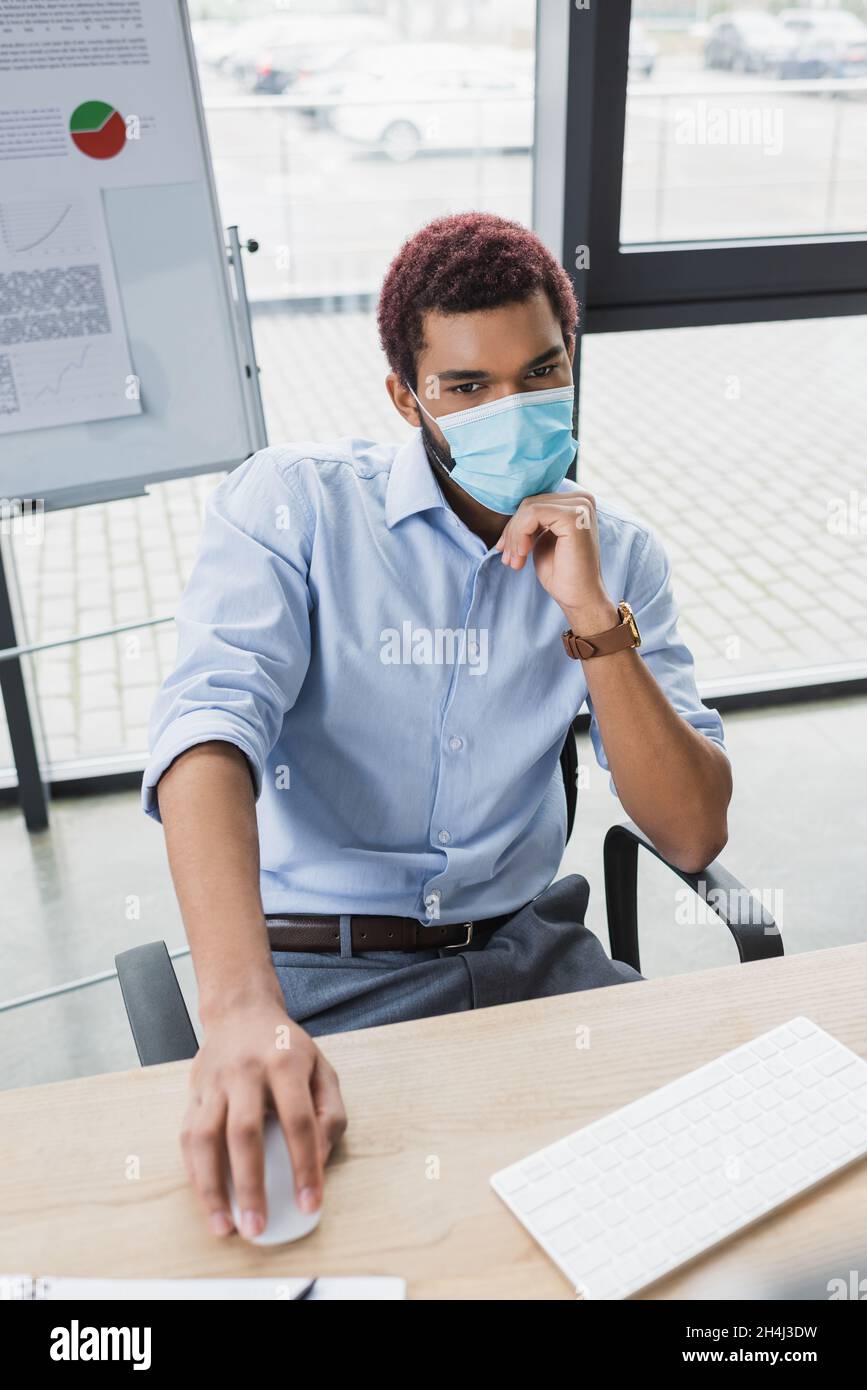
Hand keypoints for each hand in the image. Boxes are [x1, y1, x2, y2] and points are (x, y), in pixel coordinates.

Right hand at [180, 993, 345, 1238]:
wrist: (241, 1011)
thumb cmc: (286, 1048)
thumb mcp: (323, 1069)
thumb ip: (330, 1113)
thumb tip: (317, 1160)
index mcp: (285, 1064)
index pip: (298, 1122)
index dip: (305, 1166)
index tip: (310, 1204)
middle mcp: (245, 1072)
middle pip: (244, 1133)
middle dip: (250, 1186)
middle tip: (257, 1228)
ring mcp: (214, 1082)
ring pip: (205, 1138)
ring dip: (211, 1187)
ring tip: (224, 1225)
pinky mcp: (194, 1092)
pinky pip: (187, 1136)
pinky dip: (194, 1172)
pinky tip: (206, 1198)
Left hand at [494, 491, 617, 633]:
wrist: (580, 598)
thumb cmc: (563, 573)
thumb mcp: (543, 540)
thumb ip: (533, 522)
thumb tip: (510, 513)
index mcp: (576, 503)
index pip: (535, 503)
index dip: (515, 525)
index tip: (504, 549)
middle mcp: (582, 500)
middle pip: (530, 503)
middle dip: (512, 532)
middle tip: (508, 558)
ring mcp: (580, 507)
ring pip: (528, 508)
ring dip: (514, 536)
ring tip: (514, 561)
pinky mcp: (573, 517)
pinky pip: (532, 514)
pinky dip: (520, 535)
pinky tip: (522, 555)